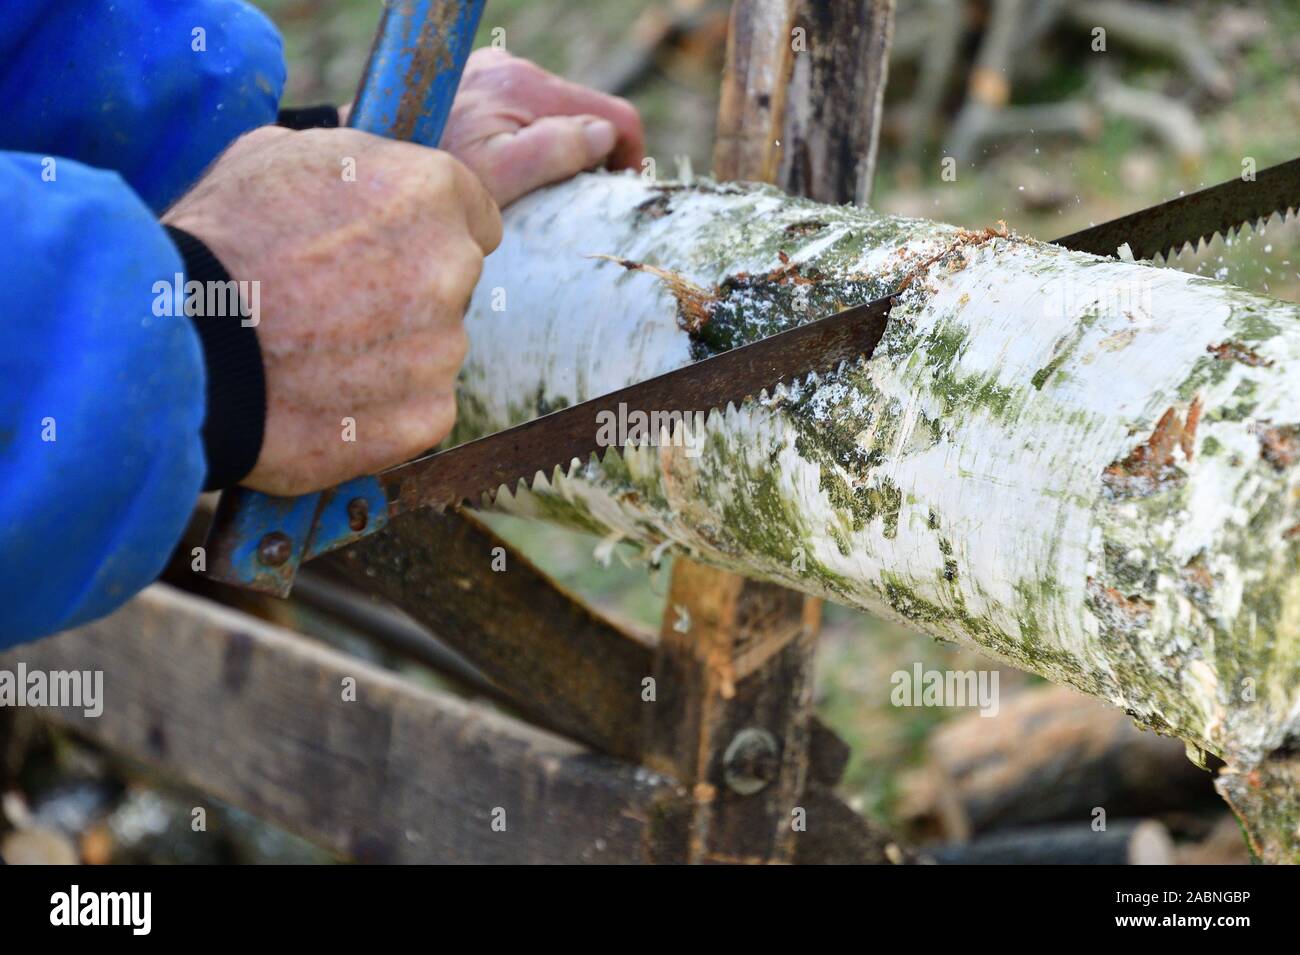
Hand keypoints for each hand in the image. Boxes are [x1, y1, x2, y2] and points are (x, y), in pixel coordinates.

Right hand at [164, 126, 500, 495]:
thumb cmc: (216, 243)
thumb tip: (368, 172)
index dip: (431, 229)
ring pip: (434, 349)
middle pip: (452, 282)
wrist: (176, 344)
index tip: (398, 248)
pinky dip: (383, 409)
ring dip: (393, 353)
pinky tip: (326, 399)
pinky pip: (419, 408)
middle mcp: (451, 267)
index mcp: (429, 191)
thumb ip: (351, 164)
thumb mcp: (274, 156)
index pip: (474, 214)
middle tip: (336, 304)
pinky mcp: (427, 414)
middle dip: (409, 290)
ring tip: (316, 356)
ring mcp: (443, 347)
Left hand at [437, 48, 644, 205]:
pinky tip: (503, 167)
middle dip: (588, 155)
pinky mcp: (470, 82)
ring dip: (554, 148)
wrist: (362, 171)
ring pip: (550, 112)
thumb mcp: (500, 179)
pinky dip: (525, 138)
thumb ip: (555, 151)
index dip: (629, 158)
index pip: (614, 116)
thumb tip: (603, 135)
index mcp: (526, 87)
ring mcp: (488, 71)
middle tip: (567, 201)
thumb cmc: (432, 178)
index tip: (616, 195)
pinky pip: (519, 109)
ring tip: (530, 188)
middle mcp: (510, 67)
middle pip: (583, 114)